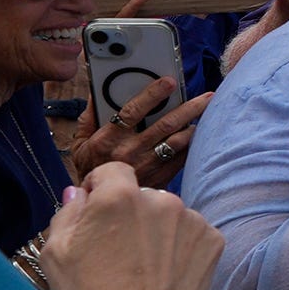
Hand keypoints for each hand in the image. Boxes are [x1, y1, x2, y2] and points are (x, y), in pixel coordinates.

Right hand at [37, 163, 223, 289]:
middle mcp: (161, 199)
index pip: (113, 171)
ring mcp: (191, 218)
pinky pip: (190, 232)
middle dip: (129, 212)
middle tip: (119, 247)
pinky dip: (179, 245)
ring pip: (168, 213)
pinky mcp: (212, 239)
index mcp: (119, 196)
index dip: (101, 187)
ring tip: (144, 263)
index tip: (96, 208)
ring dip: (157, 228)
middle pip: (142, 194)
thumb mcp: (56, 252)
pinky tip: (165, 270)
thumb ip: (67, 212)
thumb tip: (79, 193)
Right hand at [71, 76, 210, 187]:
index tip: (169, 82)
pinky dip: (192, 143)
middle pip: (164, 124)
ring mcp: (147, 166)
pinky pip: (182, 158)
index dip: (152, 95)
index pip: (132, 112)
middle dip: (188, 107)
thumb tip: (97, 92)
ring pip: (177, 141)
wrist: (103, 208)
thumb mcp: (81, 144)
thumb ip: (89, 118)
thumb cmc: (91, 169)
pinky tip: (197, 132)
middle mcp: (129, 152)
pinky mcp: (161, 178)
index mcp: (107, 140)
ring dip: (193, 124)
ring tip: (206, 111)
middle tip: (207, 96)